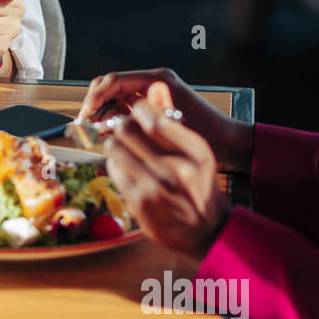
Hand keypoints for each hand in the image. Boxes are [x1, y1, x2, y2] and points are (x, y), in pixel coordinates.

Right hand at [79, 67, 253, 172]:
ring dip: (100, 111)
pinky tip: (107, 133)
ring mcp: (151, 94)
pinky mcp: (151, 107)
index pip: (113, 80)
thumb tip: (107, 121)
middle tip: (83, 124)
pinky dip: (112, 118)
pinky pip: (123, 107)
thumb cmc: (208, 133)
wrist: (230, 142)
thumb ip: (141, 119)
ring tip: (92, 130)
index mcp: (156, 80)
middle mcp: (152, 83)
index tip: (85, 116)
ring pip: (114, 97)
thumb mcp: (172, 125)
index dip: (94, 97)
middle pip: (109, 86)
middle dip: (93, 103)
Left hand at [104, 81, 230, 259]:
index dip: (138, 110)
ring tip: (126, 148)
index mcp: (194, 151)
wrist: (206, 231)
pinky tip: (126, 167)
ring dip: (116, 143)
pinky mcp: (138, 201)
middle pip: (128, 129)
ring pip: (114, 147)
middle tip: (127, 130)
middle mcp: (175, 169)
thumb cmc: (200, 186)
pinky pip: (113, 169)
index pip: (153, 118)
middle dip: (123, 125)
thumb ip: (174, 120)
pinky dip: (115, 163)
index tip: (138, 112)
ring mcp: (155, 187)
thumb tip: (156, 87)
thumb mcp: (197, 152)